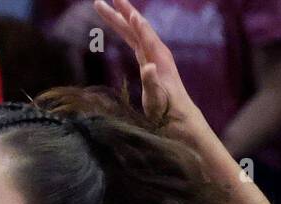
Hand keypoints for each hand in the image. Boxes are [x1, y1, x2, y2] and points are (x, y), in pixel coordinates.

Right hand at [94, 0, 198, 128]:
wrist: (178, 116)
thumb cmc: (166, 110)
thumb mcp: (156, 99)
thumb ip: (151, 82)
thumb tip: (148, 67)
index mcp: (158, 58)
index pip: (145, 36)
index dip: (136, 24)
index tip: (127, 10)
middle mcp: (156, 52)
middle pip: (135, 27)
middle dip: (120, 13)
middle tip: (102, 0)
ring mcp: (153, 54)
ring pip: (133, 31)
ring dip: (120, 17)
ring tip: (107, 6)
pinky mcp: (149, 60)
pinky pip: (135, 38)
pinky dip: (125, 29)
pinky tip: (121, 23)